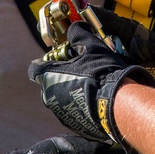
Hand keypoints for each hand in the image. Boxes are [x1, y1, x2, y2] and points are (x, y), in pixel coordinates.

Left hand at [29, 21, 154, 153]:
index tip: (60, 59)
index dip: (47, 62)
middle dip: (60, 77)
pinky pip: (72, 112)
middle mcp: (49, 98)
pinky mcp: (74, 126)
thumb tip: (75, 27)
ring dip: (70, 92)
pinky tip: (95, 99)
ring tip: (90, 86)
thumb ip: (78, 34)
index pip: (35, 68)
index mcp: (48, 78)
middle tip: (79, 70)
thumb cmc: (102, 74)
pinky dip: (80, 106)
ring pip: (60, 99)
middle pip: (48, 84)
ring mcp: (61, 115)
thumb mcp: (91, 46)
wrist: (119, 104)